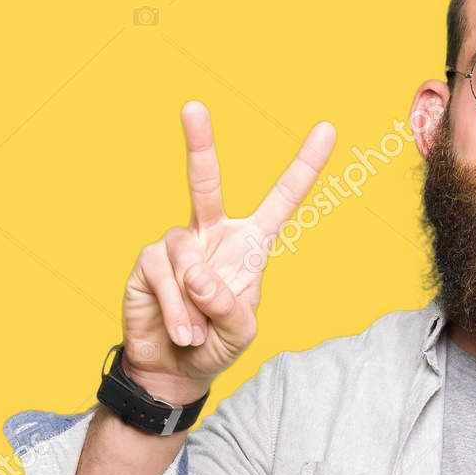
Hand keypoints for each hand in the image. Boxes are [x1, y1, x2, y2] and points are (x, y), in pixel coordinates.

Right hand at [121, 101, 335, 402]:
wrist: (174, 367)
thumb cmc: (215, 342)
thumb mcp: (239, 331)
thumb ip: (229, 305)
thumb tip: (197, 274)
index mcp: (250, 244)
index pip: (281, 200)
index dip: (304, 167)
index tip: (327, 129)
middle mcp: (212, 234)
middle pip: (205, 183)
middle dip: (198, 145)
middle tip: (192, 106)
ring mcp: (178, 245)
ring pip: (187, 258)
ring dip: (194, 303)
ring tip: (196, 333)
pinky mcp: (149, 262)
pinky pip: (163, 275)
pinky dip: (176, 308)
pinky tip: (181, 329)